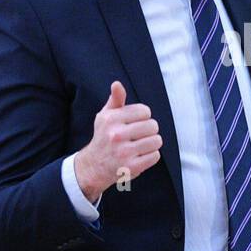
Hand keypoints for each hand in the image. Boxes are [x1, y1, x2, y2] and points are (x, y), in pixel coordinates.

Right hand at [72, 82, 161, 201]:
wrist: (93, 166)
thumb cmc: (103, 137)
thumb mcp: (105, 116)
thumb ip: (115, 99)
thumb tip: (117, 84)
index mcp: (111, 119)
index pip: (144, 111)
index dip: (144, 117)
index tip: (135, 122)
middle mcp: (116, 135)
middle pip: (153, 125)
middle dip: (150, 130)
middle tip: (140, 135)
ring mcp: (124, 152)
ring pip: (156, 141)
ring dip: (152, 143)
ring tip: (141, 145)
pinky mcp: (131, 167)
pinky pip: (155, 156)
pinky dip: (151, 156)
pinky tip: (140, 156)